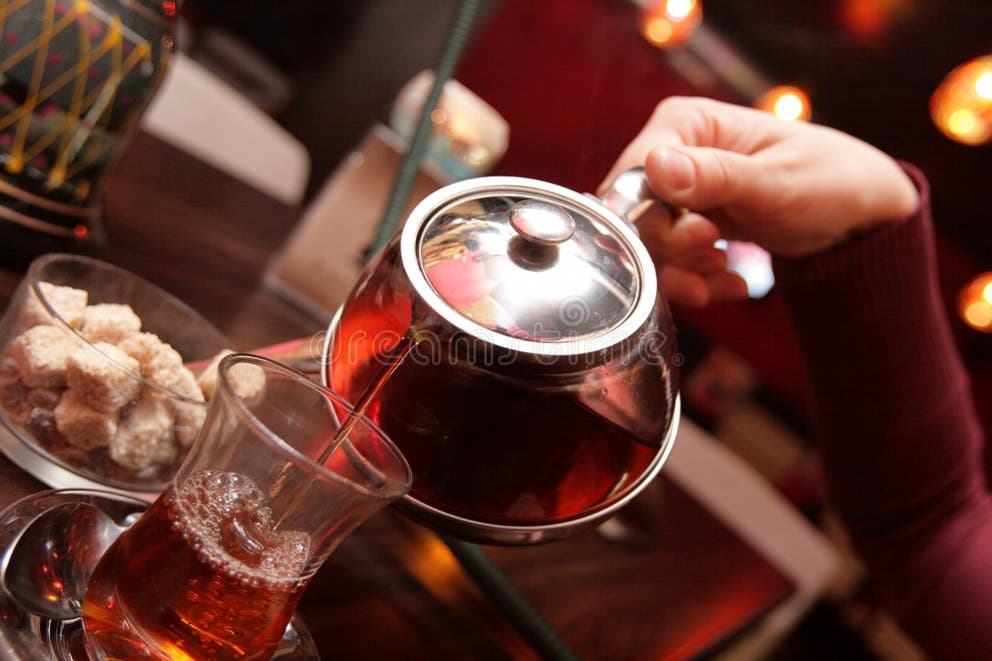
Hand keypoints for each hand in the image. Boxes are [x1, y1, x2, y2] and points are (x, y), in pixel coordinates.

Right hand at [603, 96, 918, 305]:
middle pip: (633, 216)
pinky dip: (697, 281)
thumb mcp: (776, 182)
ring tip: (725, 275)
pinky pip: (669, 262)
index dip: (650, 217)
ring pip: (647, 246)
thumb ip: (715, 176)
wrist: (859, 215)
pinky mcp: (687, 225)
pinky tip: (731, 282)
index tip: (702, 235)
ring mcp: (677, 193)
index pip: (631, 176)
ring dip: (683, 272)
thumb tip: (655, 166)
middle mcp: (671, 154)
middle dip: (671, 249)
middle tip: (716, 252)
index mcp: (685, 123)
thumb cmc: (830, 180)